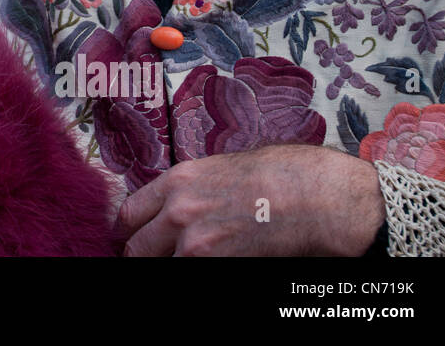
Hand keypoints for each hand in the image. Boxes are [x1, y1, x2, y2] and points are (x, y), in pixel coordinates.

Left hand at [116, 144, 384, 255]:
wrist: (315, 196)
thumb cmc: (280, 176)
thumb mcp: (220, 168)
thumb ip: (189, 189)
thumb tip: (173, 208)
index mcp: (177, 181)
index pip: (129, 214)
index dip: (129, 231)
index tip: (132, 239)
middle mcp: (177, 210)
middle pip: (136, 248)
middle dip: (142, 255)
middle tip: (153, 258)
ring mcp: (194, 242)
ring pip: (159, 266)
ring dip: (170, 264)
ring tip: (187, 262)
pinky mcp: (214, 263)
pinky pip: (188, 275)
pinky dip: (193, 274)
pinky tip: (209, 266)